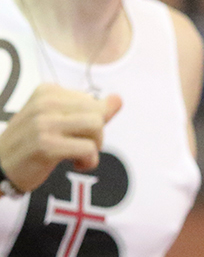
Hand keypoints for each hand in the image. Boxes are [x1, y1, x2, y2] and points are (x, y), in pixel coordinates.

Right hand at [0, 84, 121, 192]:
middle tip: (79, 146)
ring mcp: (44, 123)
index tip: (73, 133)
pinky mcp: (47, 145)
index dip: (92, 122)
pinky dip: (89, 162)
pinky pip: (89, 149)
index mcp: (48, 91)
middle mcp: (45, 102)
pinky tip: (74, 164)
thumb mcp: (58, 120)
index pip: (93, 102)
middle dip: (97, 135)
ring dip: (95, 147)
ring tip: (78, 155)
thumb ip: (90, 110)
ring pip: (97, 126)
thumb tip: (118, 99)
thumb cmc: (32, 143)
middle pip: (98, 113)